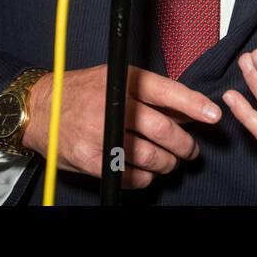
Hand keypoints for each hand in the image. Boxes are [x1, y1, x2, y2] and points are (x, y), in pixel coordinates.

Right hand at [24, 65, 221, 189]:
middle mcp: (113, 106)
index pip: (167, 92)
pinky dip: (145, 178)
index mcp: (123, 81)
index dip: (194, 105)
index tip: (213, 116)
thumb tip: (191, 111)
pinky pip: (132, 176)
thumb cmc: (83, 91)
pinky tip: (146, 172)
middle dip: (185, 144)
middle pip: (163, 130)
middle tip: (191, 150)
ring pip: (152, 156)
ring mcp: (102, 135)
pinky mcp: (93, 160)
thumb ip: (154, 94)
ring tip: (170, 162)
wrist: (43, 110)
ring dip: (168, 163)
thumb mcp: (118, 79)